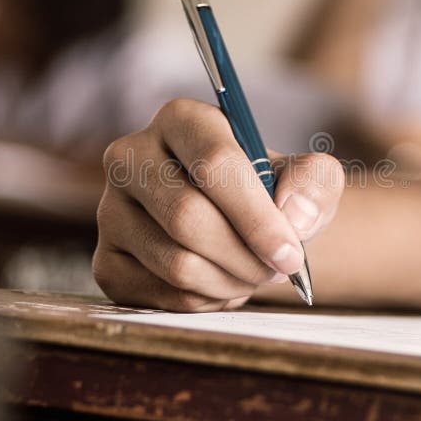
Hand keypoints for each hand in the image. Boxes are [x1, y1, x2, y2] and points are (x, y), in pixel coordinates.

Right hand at [93, 99, 343, 310]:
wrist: (236, 223)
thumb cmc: (269, 192)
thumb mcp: (305, 177)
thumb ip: (315, 182)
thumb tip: (293, 216)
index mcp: (180, 120)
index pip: (213, 162)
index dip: (255, 215)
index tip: (290, 252)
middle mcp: (130, 157)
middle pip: (188, 217)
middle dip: (246, 256)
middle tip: (277, 268)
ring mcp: (110, 212)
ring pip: (176, 263)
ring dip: (232, 281)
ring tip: (253, 273)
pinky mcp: (106, 261)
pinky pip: (163, 295)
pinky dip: (207, 300)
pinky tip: (222, 282)